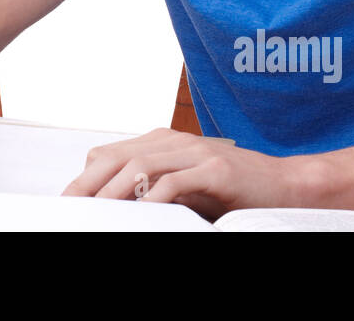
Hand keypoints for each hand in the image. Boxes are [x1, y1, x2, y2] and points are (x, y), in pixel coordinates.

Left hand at [61, 128, 312, 219]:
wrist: (285, 185)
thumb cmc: (232, 190)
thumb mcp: (184, 187)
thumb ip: (152, 188)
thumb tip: (114, 205)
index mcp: (162, 142)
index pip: (109, 154)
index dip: (85, 177)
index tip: (69, 201)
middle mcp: (174, 141)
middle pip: (116, 157)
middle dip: (88, 184)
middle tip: (70, 207)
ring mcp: (195, 152)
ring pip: (140, 166)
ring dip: (114, 191)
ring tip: (97, 212)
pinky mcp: (216, 169)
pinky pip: (175, 181)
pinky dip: (154, 196)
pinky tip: (142, 211)